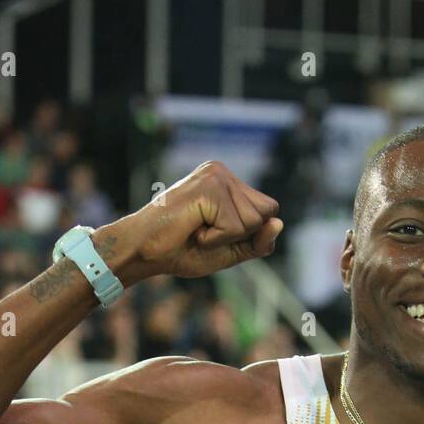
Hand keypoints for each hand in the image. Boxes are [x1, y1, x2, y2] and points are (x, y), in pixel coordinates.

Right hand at [98, 162, 282, 283]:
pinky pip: (235, 227)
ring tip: (197, 230)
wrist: (144, 251)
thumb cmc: (181, 250)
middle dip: (240, 235)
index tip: (214, 234)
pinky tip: (193, 229)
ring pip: (253, 221)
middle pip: (266, 213)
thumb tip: (280, 223)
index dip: (249, 234)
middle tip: (204, 232)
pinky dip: (215, 239)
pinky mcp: (210, 186)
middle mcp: (223, 172)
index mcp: (228, 182)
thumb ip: (257, 242)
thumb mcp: (229, 251)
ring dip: (225, 238)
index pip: (268, 210)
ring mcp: (216, 175)